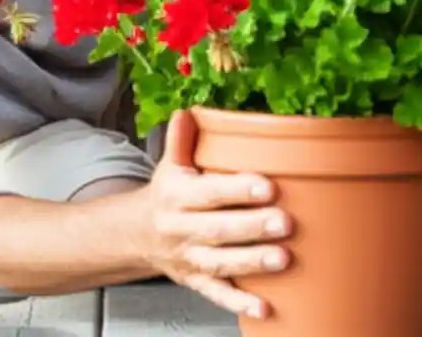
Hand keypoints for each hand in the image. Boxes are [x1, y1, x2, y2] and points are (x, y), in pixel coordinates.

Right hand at [136, 110, 290, 318]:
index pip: (209, 192)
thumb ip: (182, 141)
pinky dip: (239, 303)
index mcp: (177, 196)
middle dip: (251, 227)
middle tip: (285, 222)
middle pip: (217, 230)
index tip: (267, 185)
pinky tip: (263, 307)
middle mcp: (181, 229)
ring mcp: (189, 258)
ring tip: (282, 259)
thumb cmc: (168, 195)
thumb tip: (187, 112)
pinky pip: (216, 295)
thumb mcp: (171, 166)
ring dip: (251, 262)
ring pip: (220, 263)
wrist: (136, 235)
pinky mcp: (196, 282)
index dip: (237, 190)